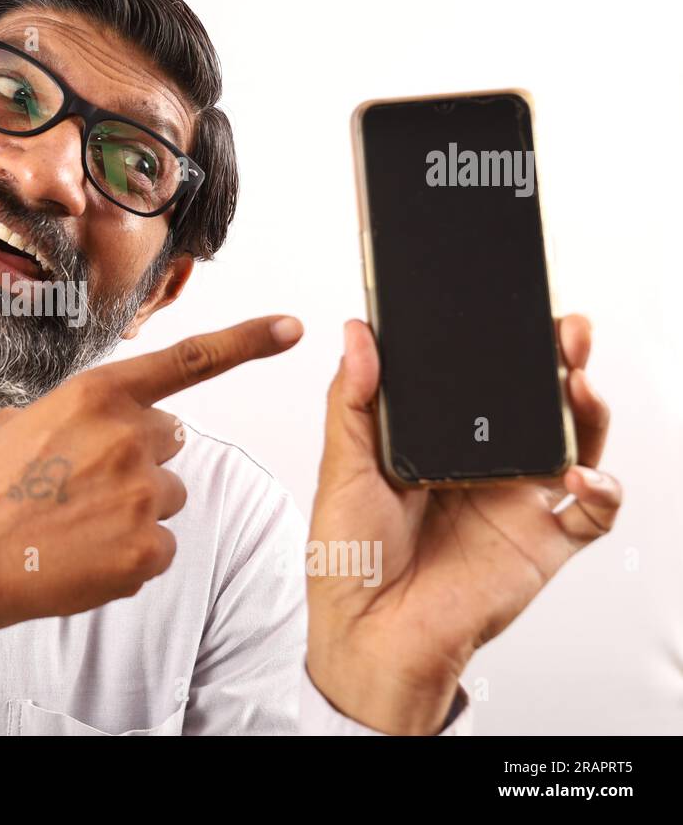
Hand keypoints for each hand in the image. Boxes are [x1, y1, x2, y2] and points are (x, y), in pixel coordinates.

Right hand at [0, 315, 304, 643]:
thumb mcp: (21, 422)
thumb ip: (80, 412)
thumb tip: (107, 423)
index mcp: (98, 396)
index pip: (189, 361)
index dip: (246, 342)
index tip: (292, 327)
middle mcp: (130, 438)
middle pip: (170, 442)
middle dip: (138, 459)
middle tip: (81, 485)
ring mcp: (143, 497)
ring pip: (168, 497)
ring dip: (136, 510)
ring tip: (77, 524)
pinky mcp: (148, 552)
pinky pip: (163, 547)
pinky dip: (132, 555)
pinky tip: (85, 556)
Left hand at [306, 314, 621, 733]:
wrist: (370, 636)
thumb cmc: (349, 559)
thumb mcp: (342, 469)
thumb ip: (354, 401)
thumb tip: (358, 334)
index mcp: (438, 444)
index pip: (479, 384)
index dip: (500, 348)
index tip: (507, 311)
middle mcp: (483, 467)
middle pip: (536, 404)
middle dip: (557, 362)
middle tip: (563, 332)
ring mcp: (517, 502)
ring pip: (574, 443)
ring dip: (586, 410)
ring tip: (577, 383)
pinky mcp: (542, 542)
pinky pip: (593, 512)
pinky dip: (604, 489)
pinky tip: (583, 473)